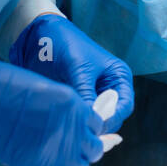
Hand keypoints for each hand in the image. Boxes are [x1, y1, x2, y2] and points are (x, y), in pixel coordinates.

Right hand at [0, 56, 103, 165]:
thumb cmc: (5, 84)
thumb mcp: (46, 88)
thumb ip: (64, 107)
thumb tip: (68, 122)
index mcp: (75, 105)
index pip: (97, 125)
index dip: (87, 130)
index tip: (77, 133)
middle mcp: (73, 128)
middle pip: (94, 149)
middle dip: (84, 149)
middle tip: (69, 148)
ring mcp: (58, 149)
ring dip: (71, 165)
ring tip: (56, 159)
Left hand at [9, 15, 133, 131]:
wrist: (42, 35)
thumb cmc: (66, 45)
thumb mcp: (79, 69)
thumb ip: (87, 93)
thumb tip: (91, 119)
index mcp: (118, 77)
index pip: (124, 106)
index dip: (113, 118)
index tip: (95, 125)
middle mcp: (109, 88)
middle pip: (112, 117)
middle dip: (99, 124)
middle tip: (81, 130)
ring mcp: (93, 95)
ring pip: (96, 118)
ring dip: (86, 124)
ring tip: (71, 127)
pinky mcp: (78, 99)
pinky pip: (81, 116)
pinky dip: (75, 121)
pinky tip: (64, 123)